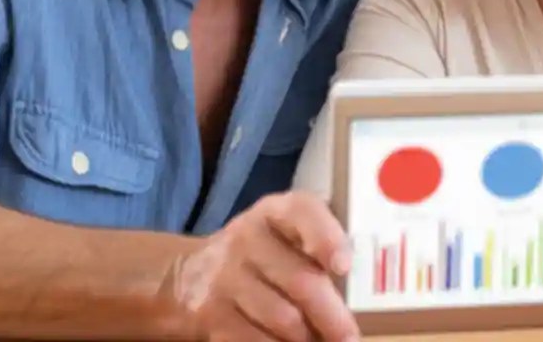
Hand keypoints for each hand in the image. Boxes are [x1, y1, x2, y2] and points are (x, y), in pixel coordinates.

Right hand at [172, 192, 358, 341]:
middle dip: (332, 316)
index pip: (301, 212)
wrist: (188, 273)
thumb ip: (317, 249)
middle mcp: (247, 238)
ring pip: (282, 318)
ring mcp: (225, 276)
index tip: (344, 266)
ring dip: (307, 338)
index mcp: (274, 212)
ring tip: (318, 341)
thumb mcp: (283, 234)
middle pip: (301, 280)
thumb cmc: (261, 254)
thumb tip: (354, 296)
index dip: (326, 238)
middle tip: (350, 338)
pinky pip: (254, 340)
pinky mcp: (210, 313)